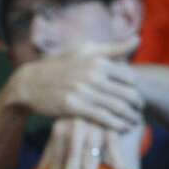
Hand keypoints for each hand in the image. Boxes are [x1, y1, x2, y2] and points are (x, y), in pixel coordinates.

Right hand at [5, 39, 143, 131]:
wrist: (29, 83)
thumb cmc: (59, 65)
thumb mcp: (83, 50)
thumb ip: (112, 48)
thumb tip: (137, 40)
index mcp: (97, 60)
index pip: (129, 77)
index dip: (137, 88)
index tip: (137, 96)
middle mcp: (91, 74)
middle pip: (126, 93)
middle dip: (137, 104)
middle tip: (139, 111)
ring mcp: (82, 91)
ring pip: (117, 106)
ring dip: (130, 116)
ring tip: (135, 121)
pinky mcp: (73, 106)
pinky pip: (102, 117)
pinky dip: (116, 124)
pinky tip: (122, 128)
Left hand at [40, 116, 143, 168]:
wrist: (104, 89)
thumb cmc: (81, 119)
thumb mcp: (62, 132)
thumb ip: (51, 154)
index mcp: (58, 133)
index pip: (55, 165)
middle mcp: (74, 129)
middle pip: (71, 163)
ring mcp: (93, 126)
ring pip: (90, 156)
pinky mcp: (112, 124)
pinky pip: (115, 145)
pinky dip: (118, 160)